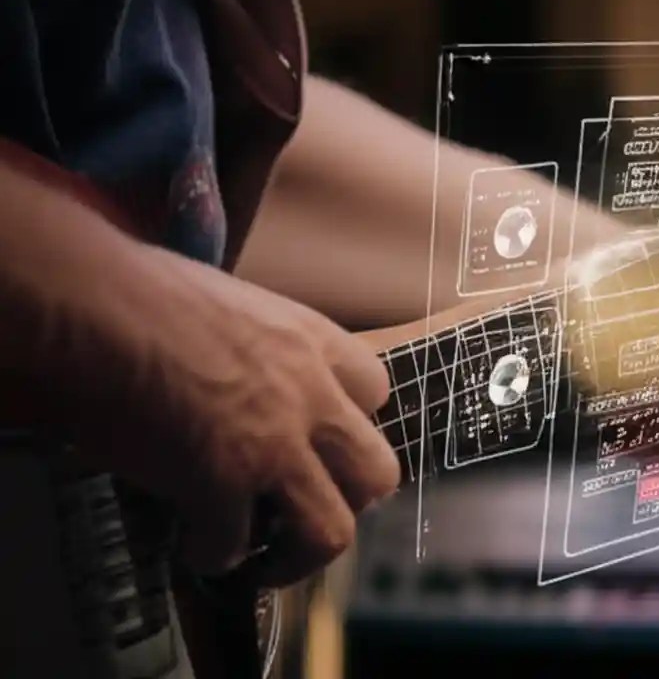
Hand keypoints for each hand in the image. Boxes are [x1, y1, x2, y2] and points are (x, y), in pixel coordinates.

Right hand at [64, 241, 399, 587]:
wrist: (91, 302)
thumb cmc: (142, 289)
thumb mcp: (237, 305)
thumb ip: (264, 348)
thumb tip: (247, 379)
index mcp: (313, 341)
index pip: (376, 391)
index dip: (351, 424)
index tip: (320, 443)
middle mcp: (310, 395)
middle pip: (377, 474)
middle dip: (347, 503)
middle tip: (306, 512)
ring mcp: (272, 444)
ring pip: (332, 531)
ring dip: (299, 556)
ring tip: (266, 557)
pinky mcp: (220, 483)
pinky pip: (235, 545)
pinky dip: (214, 553)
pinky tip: (194, 543)